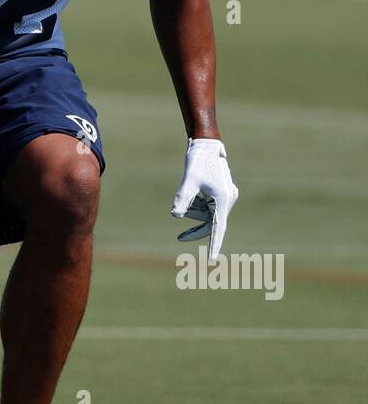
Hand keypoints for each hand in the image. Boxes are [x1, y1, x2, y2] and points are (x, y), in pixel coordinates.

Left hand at [171, 138, 237, 258]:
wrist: (205, 144)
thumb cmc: (198, 161)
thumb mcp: (188, 181)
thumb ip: (183, 199)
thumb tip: (175, 215)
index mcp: (223, 199)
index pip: (218, 227)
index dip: (214, 244)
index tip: (212, 258)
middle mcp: (227, 199)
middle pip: (211, 222)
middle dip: (195, 228)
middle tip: (179, 238)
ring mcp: (224, 196)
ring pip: (207, 213)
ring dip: (194, 210)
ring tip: (185, 195)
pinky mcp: (219, 193)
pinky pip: (207, 205)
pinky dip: (196, 203)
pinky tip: (191, 190)